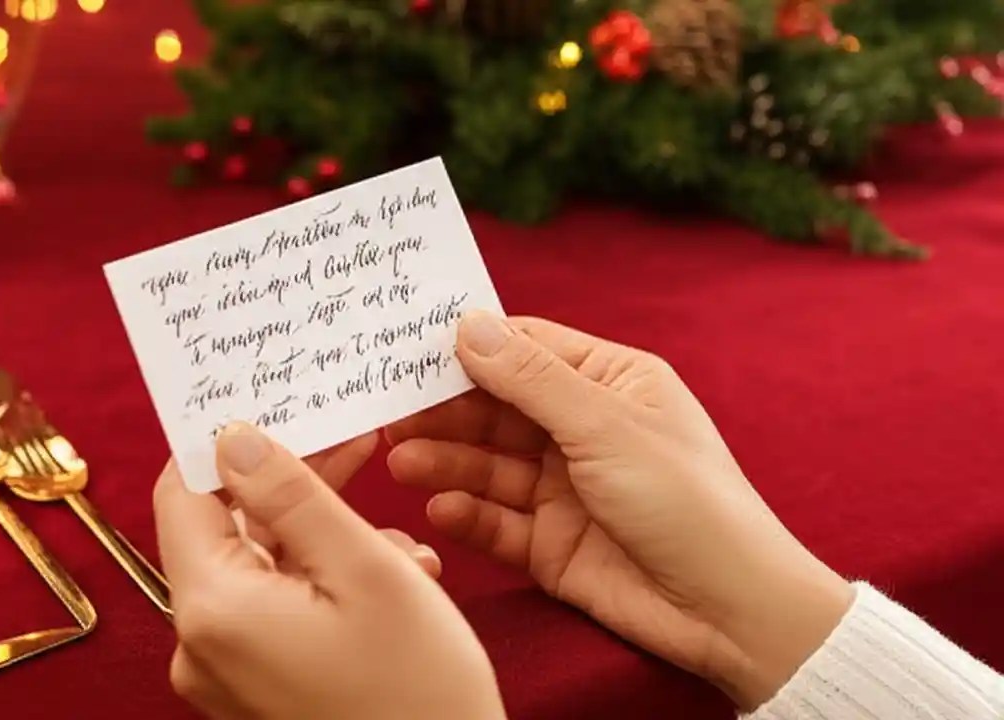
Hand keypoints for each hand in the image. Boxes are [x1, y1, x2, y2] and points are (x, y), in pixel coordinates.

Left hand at [155, 422, 505, 719]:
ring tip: (399, 545)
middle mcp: (201, 644)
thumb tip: (235, 437)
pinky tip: (391, 581)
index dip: (222, 440)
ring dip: (323, 537)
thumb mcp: (365, 570)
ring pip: (262, 567)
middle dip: (293, 485)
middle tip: (353, 443)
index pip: (182, 492)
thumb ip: (293, 494)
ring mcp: (227, 673)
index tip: (273, 402)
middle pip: (228, 528)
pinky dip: (324, 584)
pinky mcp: (257, 689)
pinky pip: (276, 611)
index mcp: (213, 608)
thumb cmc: (418, 693)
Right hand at [386, 313, 853, 708]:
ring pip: (490, 465)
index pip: (527, 349)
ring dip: (446, 460)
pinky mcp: (553, 544)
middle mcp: (586, 430)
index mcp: (612, 383)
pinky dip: (468, 513)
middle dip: (445, 410)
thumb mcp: (605, 425)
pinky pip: (498, 521)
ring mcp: (567, 488)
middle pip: (497, 408)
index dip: (469, 348)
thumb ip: (530, 378)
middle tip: (388, 412)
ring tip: (401, 461)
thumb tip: (468, 324)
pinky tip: (442, 508)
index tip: (407, 350)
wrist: (732, 612)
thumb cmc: (689, 503)